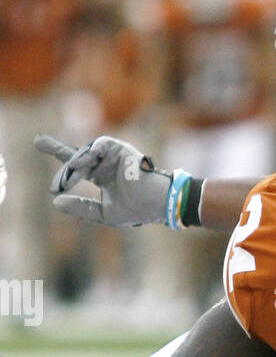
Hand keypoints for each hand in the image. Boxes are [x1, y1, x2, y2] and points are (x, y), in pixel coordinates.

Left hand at [35, 133, 189, 227]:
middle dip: (56, 148)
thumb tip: (55, 202)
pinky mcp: (121, 150)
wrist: (155, 204)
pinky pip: (102, 144)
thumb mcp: (103, 213)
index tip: (37, 143)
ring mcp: (111, 156)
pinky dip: (94, 149)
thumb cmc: (135, 210)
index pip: (76, 166)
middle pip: (76, 155)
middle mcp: (104, 164)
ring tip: (71, 174)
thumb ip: (81, 207)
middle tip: (38, 145)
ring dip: (76, 163)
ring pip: (85, 153)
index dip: (58, 153)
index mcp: (101, 176)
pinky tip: (89, 156)